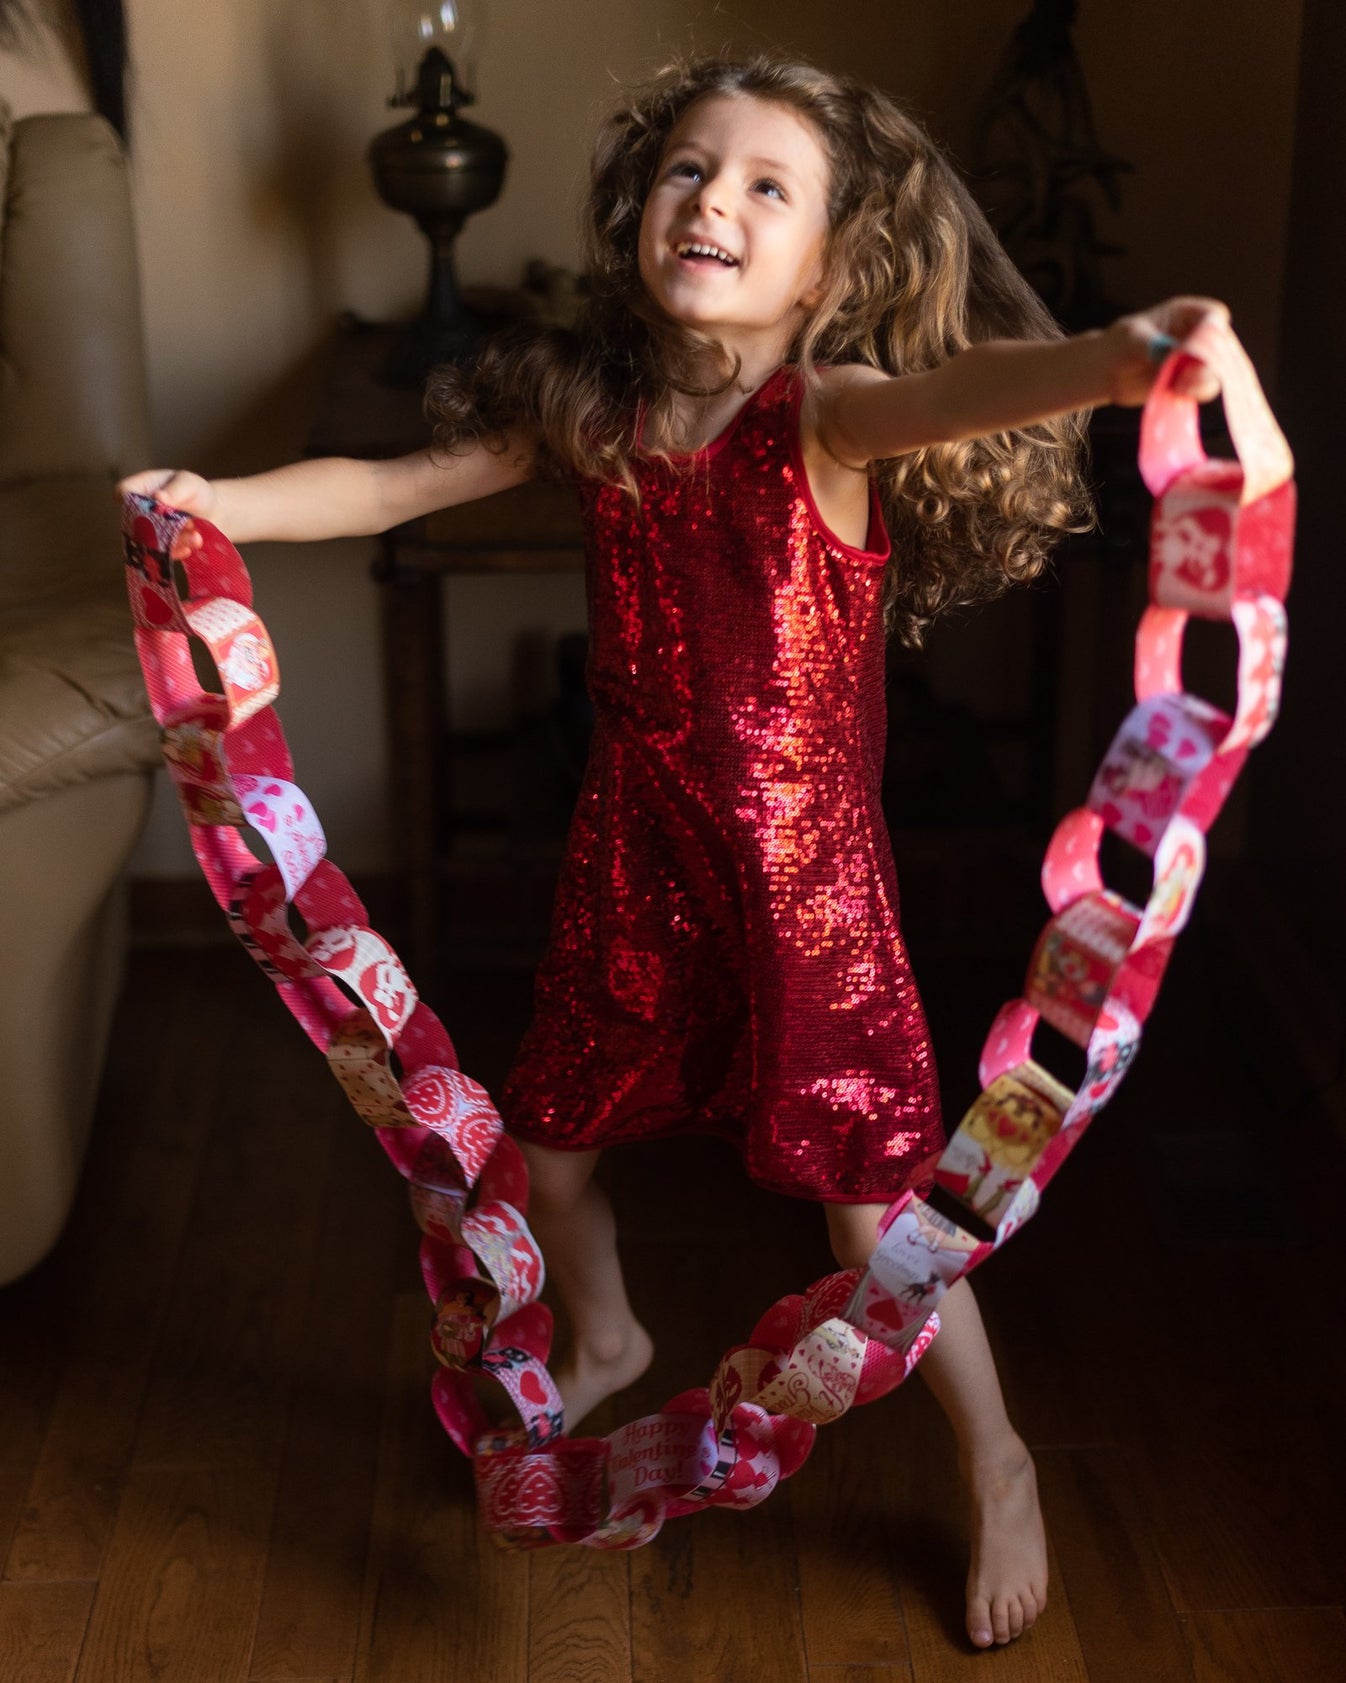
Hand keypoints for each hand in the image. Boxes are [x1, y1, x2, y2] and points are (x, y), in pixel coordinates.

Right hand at [117, 468, 215, 552]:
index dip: (133, 500)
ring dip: (173, 541)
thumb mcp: (189, 484)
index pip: (123, 491)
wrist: (211, 513)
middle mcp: (137, 510)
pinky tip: (188, 549)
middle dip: (162, 526)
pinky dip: (174, 552)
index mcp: (140, 487)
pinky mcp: (156, 548)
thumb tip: (158, 497)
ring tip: (196, 537)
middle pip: (134, 521)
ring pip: (148, 541)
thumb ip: (176, 490)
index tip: (158, 503)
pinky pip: (157, 555)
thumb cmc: (195, 492)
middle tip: (188, 524)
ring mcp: (145, 530)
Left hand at [1104, 297, 1228, 405]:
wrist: (1108, 373)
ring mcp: (1196, 362)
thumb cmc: (1119, 344)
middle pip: (1220, 346)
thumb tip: (1170, 353)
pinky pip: (1201, 391)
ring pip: (1215, 372)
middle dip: (1210, 362)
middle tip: (1188, 376)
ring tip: (1180, 388)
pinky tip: (1176, 395)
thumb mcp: (1131, 339)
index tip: (1195, 348)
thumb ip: (1151, 345)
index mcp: (1188, 314)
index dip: (1212, 332)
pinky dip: (1193, 395)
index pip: (1214, 316)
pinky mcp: (1190, 384)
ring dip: (1203, 382)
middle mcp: (1198, 336)